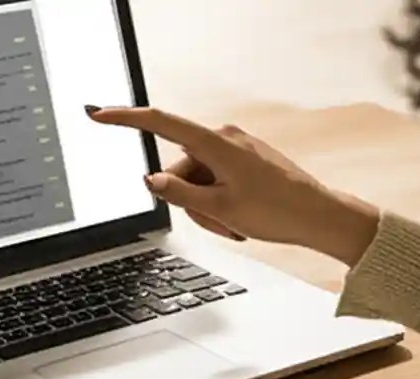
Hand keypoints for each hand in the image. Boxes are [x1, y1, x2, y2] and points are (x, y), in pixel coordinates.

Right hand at [89, 106, 380, 265]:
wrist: (320, 217)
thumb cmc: (277, 211)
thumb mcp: (219, 208)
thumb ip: (178, 193)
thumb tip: (151, 181)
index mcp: (215, 143)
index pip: (160, 124)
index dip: (125, 119)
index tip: (98, 113)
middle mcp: (224, 138)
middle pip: (179, 169)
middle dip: (190, 200)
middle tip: (220, 222)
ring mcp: (236, 148)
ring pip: (196, 180)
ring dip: (208, 207)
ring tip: (235, 224)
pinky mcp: (245, 160)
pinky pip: (215, 181)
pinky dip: (221, 203)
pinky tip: (242, 219)